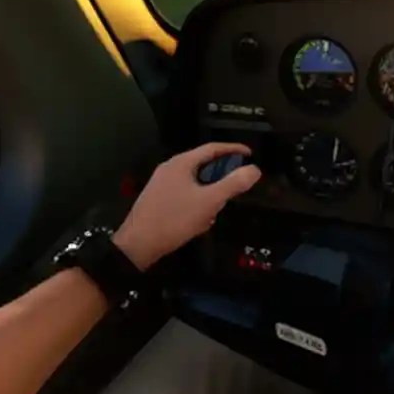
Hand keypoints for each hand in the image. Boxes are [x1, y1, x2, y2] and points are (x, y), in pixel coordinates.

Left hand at [113, 142, 260, 269]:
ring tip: (218, 208)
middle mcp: (169, 169)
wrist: (138, 245)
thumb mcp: (209, 202)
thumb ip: (232, 184)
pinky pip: (184, 194)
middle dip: (221, 175)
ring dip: (209, 193)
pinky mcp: (157, 200)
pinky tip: (200, 221)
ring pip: (194, 182)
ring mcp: (161, 184)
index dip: (233, 149)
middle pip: (203, 164)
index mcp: (181, 163)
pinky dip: (197, 202)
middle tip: (236, 185)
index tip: (250, 154)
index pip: (212, 148)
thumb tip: (255, 169)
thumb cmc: (175, 219)